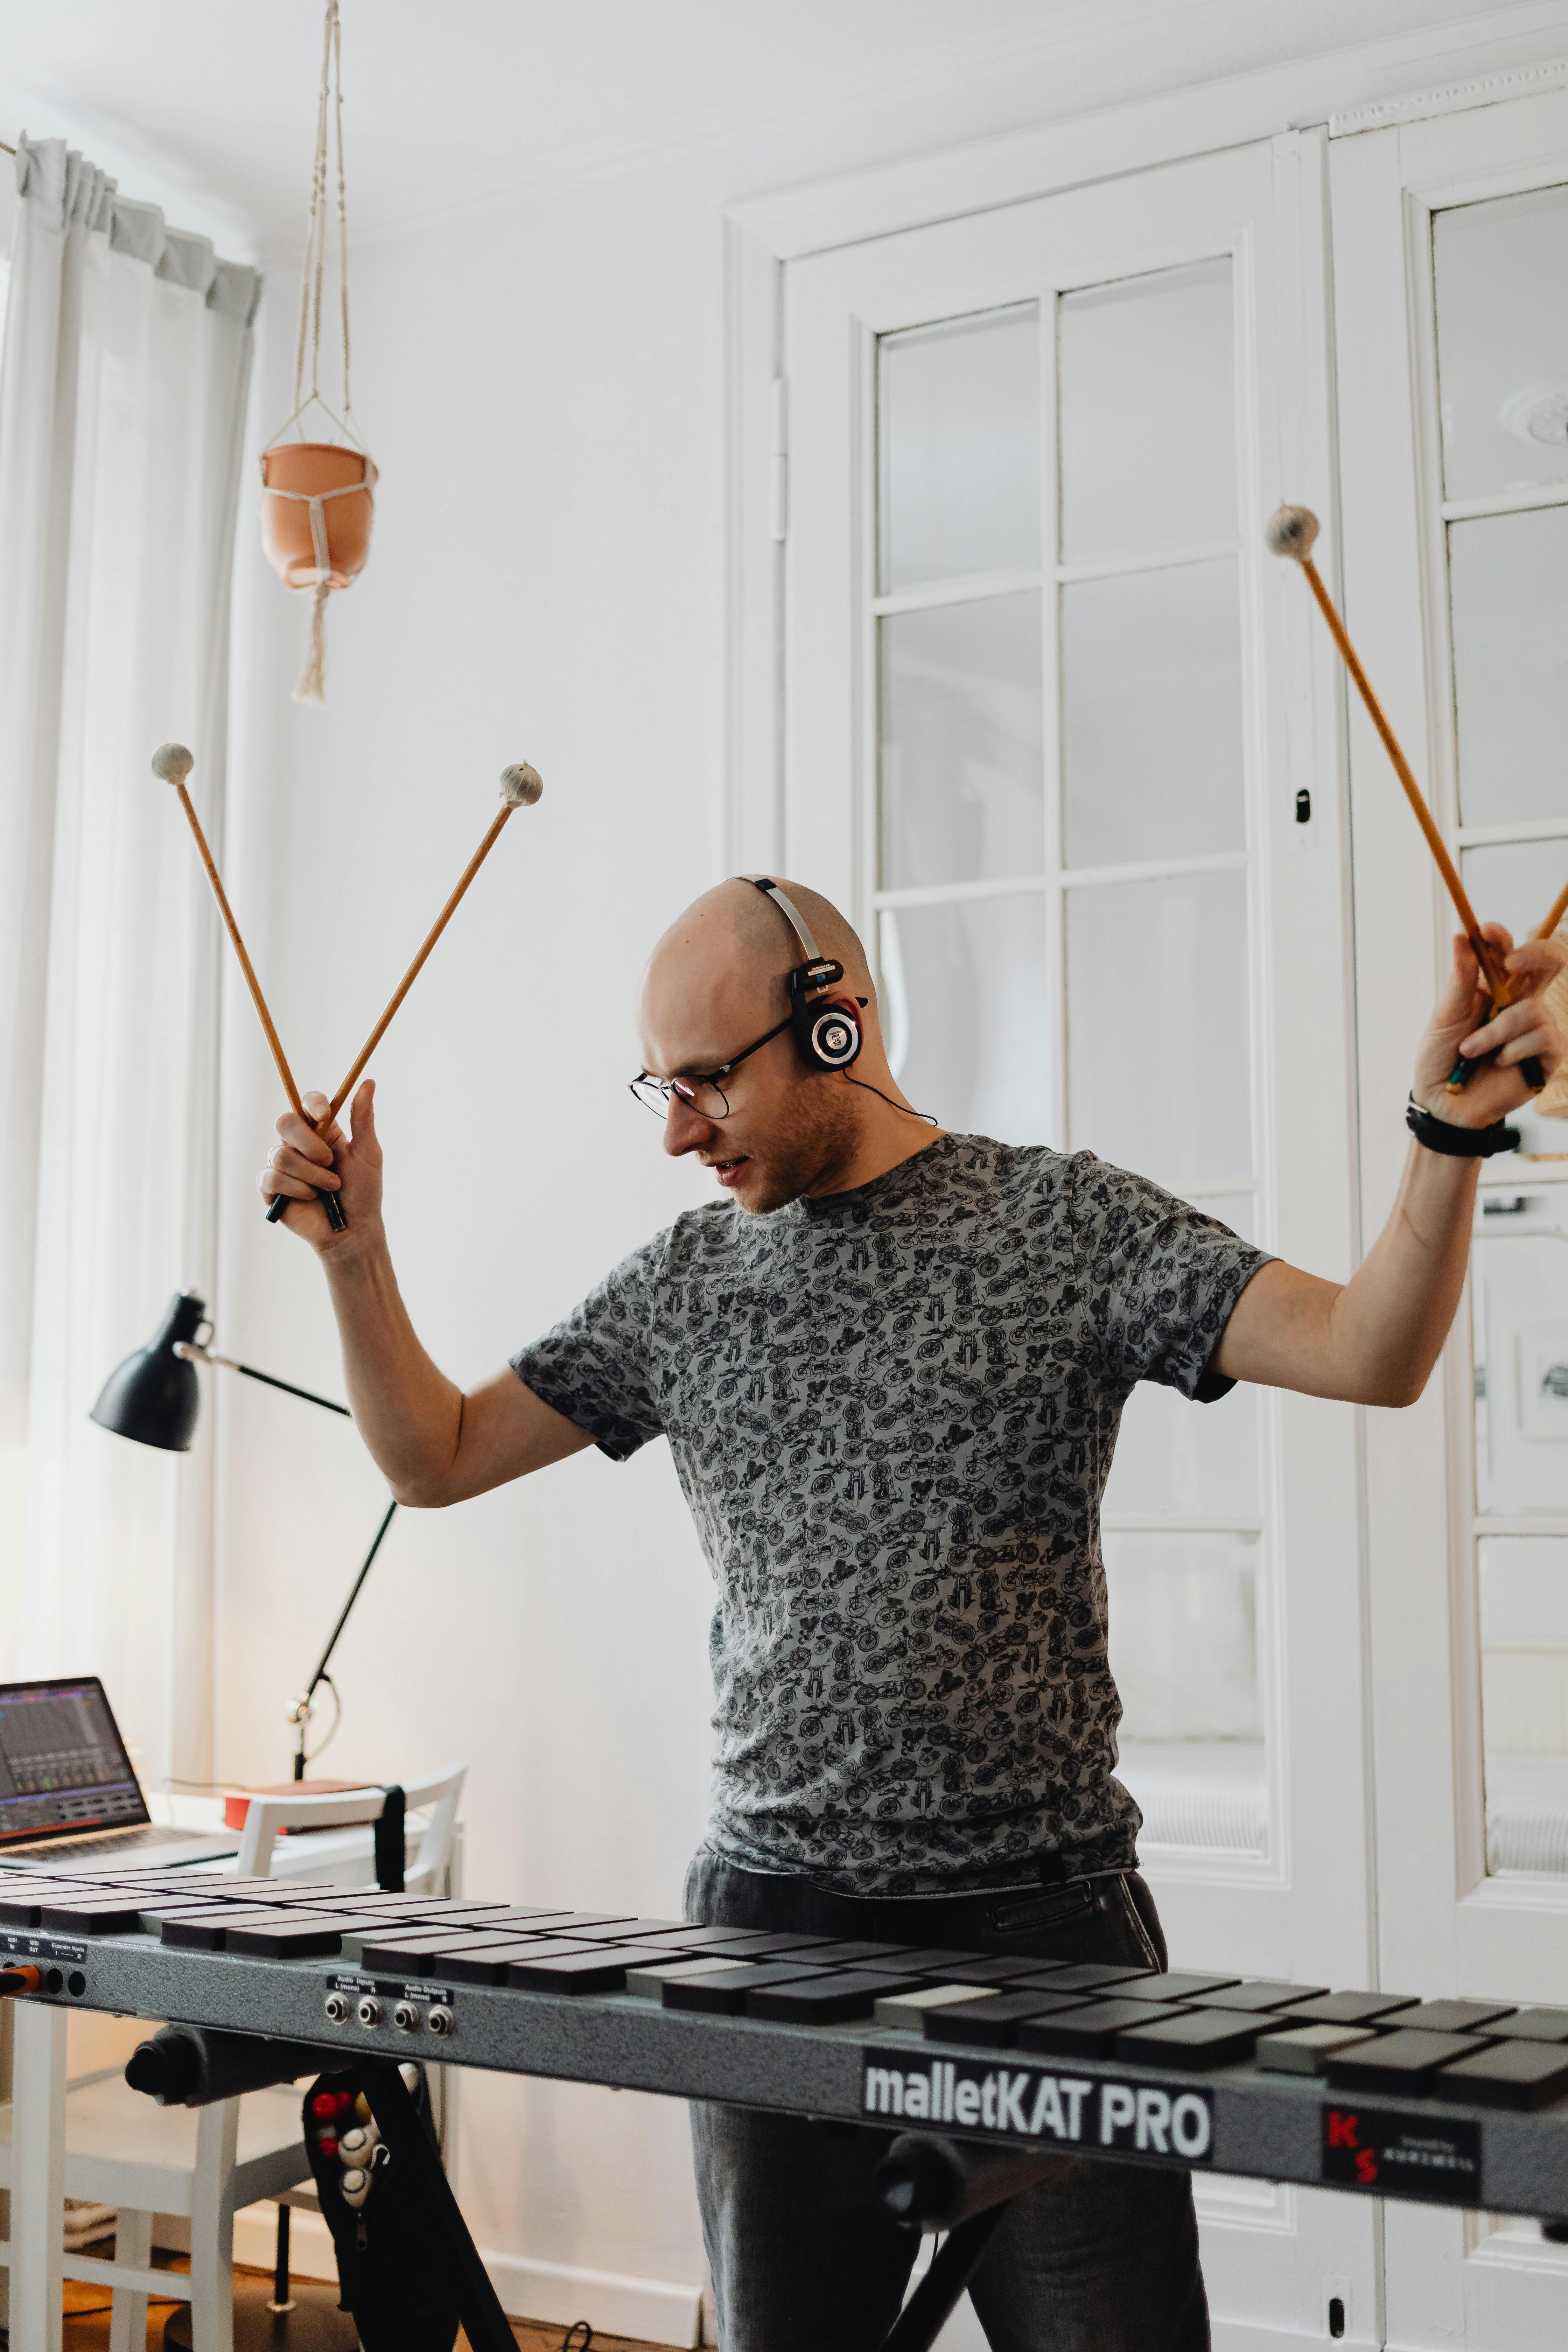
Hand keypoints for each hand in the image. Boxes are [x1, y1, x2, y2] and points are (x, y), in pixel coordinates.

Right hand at [260, 1080, 382, 1249]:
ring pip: (281, 1154)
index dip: (312, 1105)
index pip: (306, 1104)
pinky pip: (271, 1177)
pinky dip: (297, 1189)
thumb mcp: (368, 1153)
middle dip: (308, 1143)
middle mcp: (298, 1144)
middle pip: (285, 1122)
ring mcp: (283, 1166)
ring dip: (311, 1174)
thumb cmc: (364, 1192)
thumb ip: (363, 1118)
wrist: (353, 1230)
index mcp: (322, 1131)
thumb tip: (368, 1081)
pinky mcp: (271, 1188)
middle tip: (330, 1161)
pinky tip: (311, 1198)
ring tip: (329, 1188)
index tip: (325, 1114)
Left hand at [1413, 925, 1566, 1125]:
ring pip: (1533, 1009)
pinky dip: (1514, 1050)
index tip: (1485, 931)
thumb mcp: (1446, 1017)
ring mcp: (1537, 1028)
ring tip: (1470, 1051)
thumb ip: (1461, 980)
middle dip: (1536, 955)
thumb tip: (1461, 937)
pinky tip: (1499, 1063)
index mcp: (1494, 989)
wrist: (1444, 1103)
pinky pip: (1544, 1037)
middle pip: (1548, 964)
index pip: (1508, 952)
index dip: (1502, 937)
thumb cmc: (1441, 1059)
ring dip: (1496, 1031)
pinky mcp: (1547, 1055)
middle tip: (1510, 963)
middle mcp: (1520, 1002)